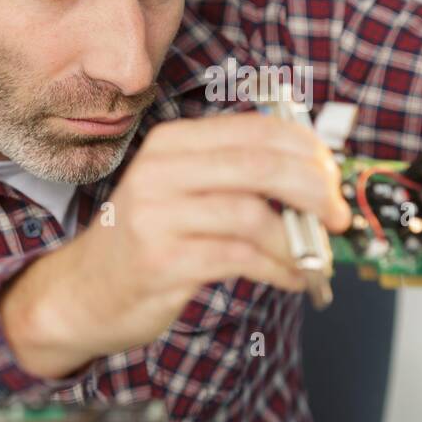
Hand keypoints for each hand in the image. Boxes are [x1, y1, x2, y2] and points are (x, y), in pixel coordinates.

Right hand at [0, 111, 351, 377]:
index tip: (334, 177)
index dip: (308, 151)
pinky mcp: (161, 261)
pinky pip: (240, 258)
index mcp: (174, 144)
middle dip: (314, 190)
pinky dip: (279, 269)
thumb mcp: (184, 192)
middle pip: (261, 166)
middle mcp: (161, 170)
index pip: (258, 129)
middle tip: (338, 216)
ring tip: (313, 259)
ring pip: (254, 215)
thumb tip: (318, 177)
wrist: (83, 291)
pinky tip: (292, 278)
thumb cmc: (148, 240)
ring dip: (298, 242)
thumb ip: (238, 176)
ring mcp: (157, 216)